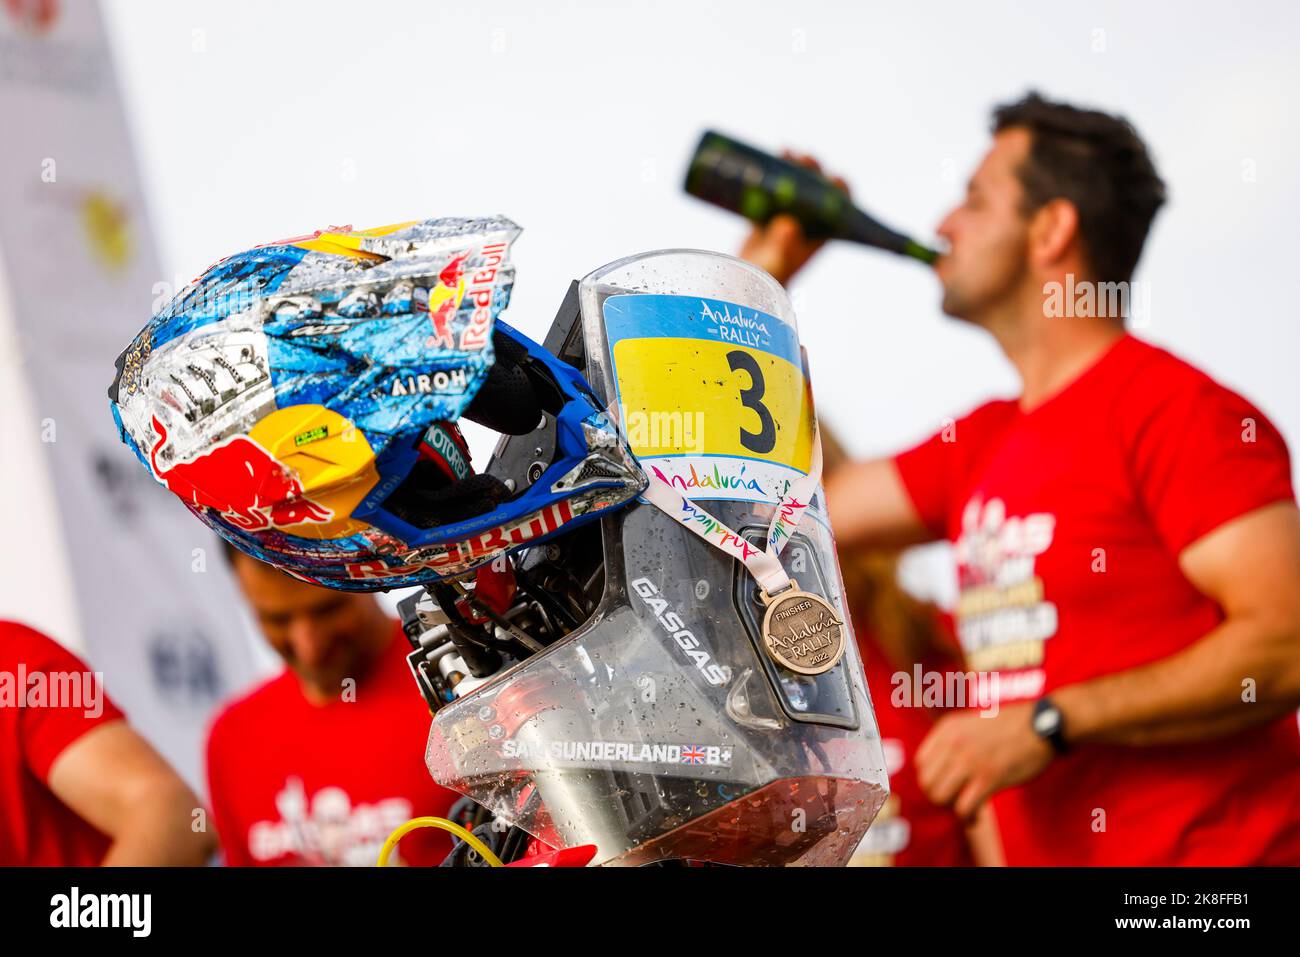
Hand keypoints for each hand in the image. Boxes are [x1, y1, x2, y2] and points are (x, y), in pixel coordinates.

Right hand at [736, 151, 847, 285]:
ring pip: (795, 187)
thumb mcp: (777, 262)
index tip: (833, 178)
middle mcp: (806, 225)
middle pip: (817, 191)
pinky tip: (766, 159)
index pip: (840, 209)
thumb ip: (784, 245)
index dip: (840, 192)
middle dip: (813, 172)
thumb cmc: (766, 280)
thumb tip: (788, 224)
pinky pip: (771, 191)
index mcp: (819, 236)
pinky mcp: (765, 218)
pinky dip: (770, 176)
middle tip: (803, 158)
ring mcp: (786, 219)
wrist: (741, 289)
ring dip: (793, 169)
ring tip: (785, 152)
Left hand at [913, 701, 1054, 821]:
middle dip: (939, 797)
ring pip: (939, 797)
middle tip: (955, 800)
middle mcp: (954, 743)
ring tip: (965, 809)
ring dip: (951, 808)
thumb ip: (952, 741)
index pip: (920, 763)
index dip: (932, 779)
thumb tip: (939, 770)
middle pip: (926, 782)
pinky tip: (976, 817)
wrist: (1042, 725)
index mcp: (948, 728)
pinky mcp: (989, 778)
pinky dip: (968, 818)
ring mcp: (970, 760)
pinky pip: (964, 808)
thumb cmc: (1011, 727)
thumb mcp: (972, 723)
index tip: (947, 785)